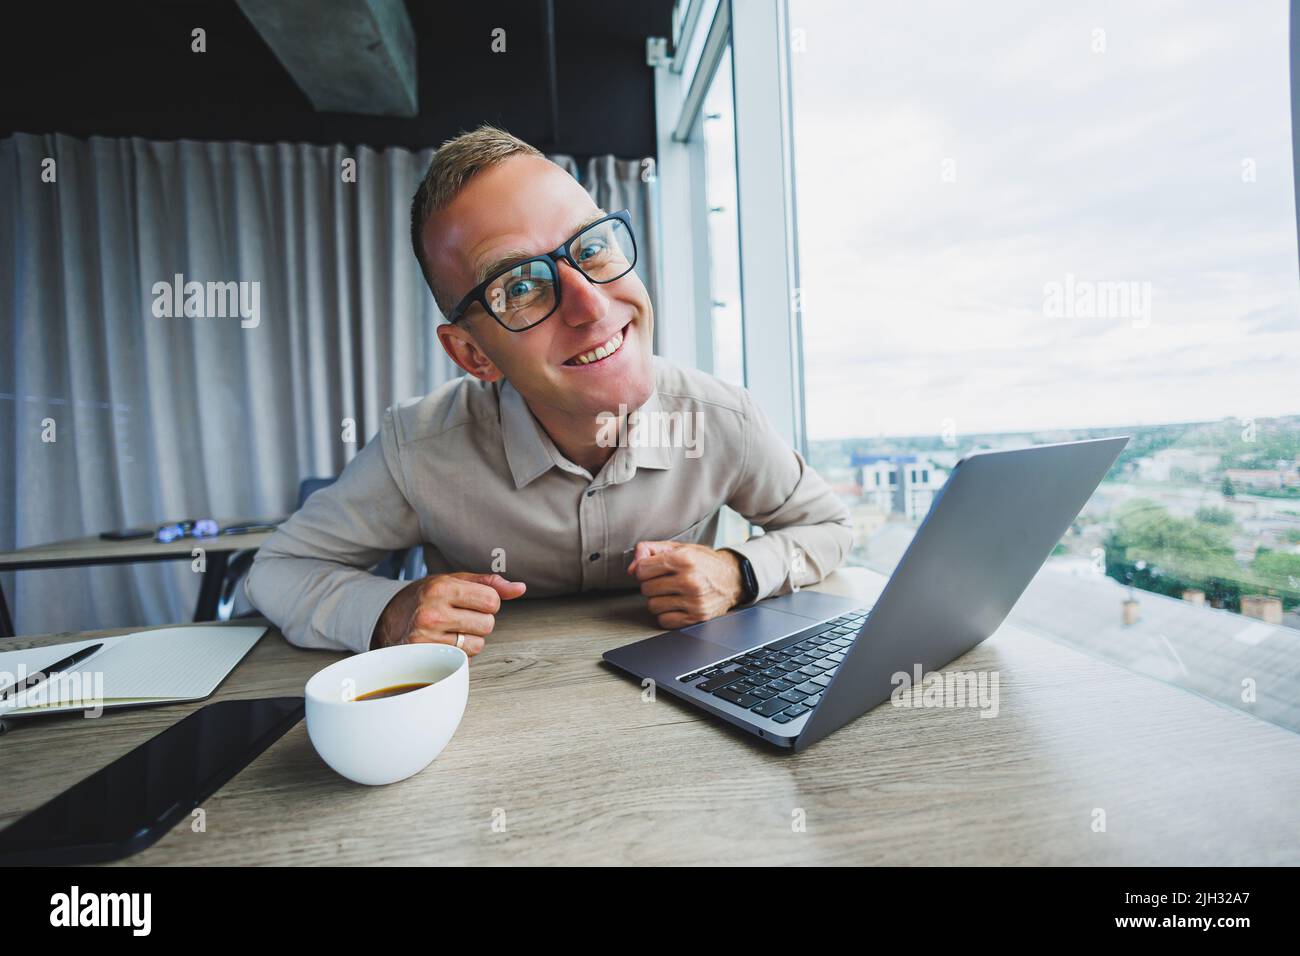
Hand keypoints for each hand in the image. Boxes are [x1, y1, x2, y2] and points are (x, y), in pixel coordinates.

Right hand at [370, 572, 525, 652]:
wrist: (386, 618)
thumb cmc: (426, 598)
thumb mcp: (453, 581)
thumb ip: (489, 583)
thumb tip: (521, 588)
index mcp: (442, 588)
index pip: (492, 600)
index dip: (488, 603)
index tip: (473, 602)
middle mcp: (432, 612)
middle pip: (488, 624)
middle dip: (479, 622)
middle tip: (459, 617)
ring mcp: (426, 637)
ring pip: (478, 645)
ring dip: (470, 640)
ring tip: (449, 630)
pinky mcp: (424, 657)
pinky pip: (463, 660)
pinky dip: (459, 653)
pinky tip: (443, 643)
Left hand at [628, 541, 743, 628]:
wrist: (733, 578)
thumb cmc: (704, 562)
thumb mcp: (679, 547)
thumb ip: (650, 550)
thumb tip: (631, 568)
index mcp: (684, 559)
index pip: (642, 570)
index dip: (643, 569)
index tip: (652, 569)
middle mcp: (689, 580)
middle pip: (646, 588)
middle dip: (651, 584)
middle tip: (665, 580)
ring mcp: (694, 601)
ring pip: (653, 606)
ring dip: (658, 600)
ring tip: (672, 592)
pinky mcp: (696, 617)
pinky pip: (664, 621)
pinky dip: (666, 614)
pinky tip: (676, 604)